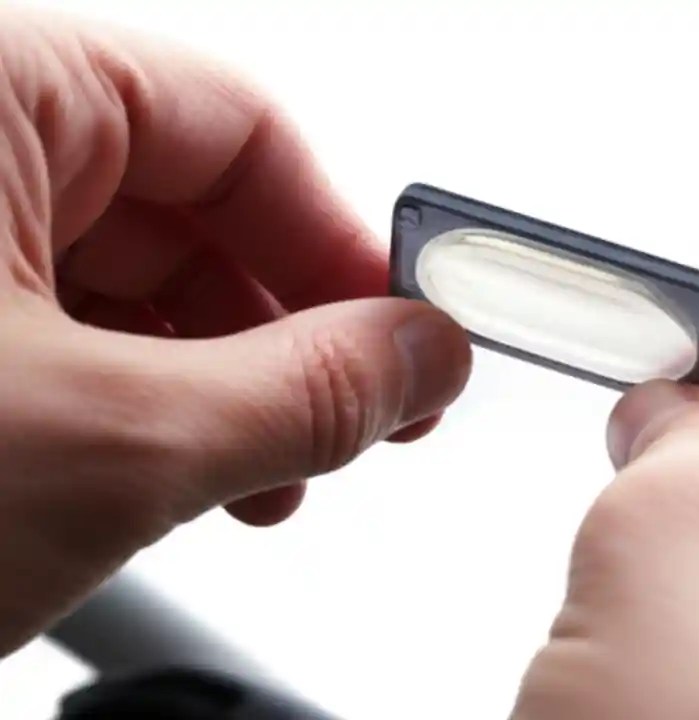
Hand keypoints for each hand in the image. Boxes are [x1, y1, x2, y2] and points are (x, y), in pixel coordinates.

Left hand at [0, 9, 469, 654]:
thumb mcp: (117, 440)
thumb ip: (309, 389)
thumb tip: (432, 354)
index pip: (237, 126)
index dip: (345, 241)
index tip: (416, 330)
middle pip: (192, 208)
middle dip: (290, 336)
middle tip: (361, 422)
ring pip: (131, 281)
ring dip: (224, 387)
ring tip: (268, 480)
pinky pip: (62, 327)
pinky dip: (139, 404)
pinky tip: (176, 480)